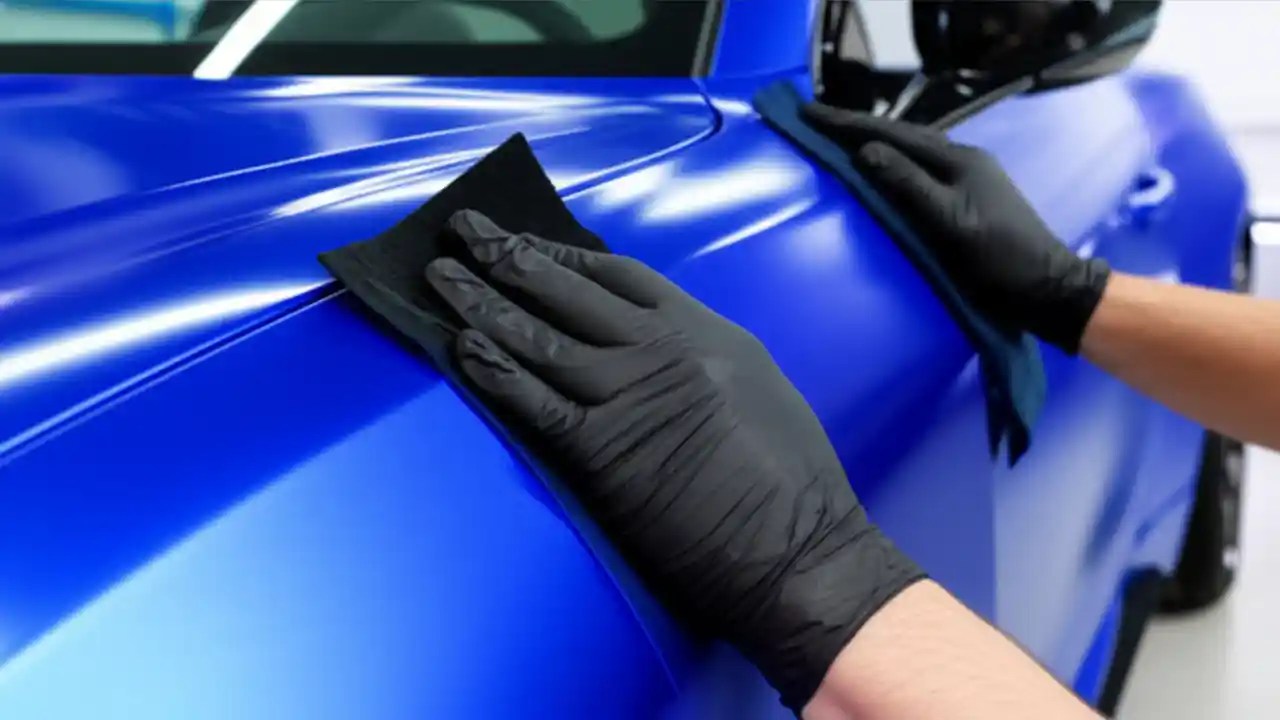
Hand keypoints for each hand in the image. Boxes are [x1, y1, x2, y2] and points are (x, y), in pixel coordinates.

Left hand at [425, 210, 923, 711]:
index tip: (527, 239)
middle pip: (568, 292)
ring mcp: (630, 396)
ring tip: (441, 276)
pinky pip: (535, 402)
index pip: (620, 275)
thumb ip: (700, 356)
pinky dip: (496, 372)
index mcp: (706, 331)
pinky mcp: (604, 451)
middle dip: (510, 256)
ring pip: (540, 338)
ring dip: (483, 303)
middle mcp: (664, 350)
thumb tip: (649, 342)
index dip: (565, 254)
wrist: (800, 551)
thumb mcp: (757, 389)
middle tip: (462, 230)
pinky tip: (461, 348)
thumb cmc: (794, 484)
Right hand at [803, 104, 1110, 353]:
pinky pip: (920, 171)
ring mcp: (968, 178)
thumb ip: (909, 185)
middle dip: (855, 128)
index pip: (891, 134)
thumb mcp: (950, 223)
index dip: (847, 124)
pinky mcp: (968, 198)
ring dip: (873, 143)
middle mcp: (962, 159)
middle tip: (813, 120)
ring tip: (837, 140)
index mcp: (957, 160)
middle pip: (900, 136)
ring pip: (910, 152)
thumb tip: (866, 150)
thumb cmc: (1000, 259)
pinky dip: (891, 165)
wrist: (1048, 287)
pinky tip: (878, 172)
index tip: (807, 112)